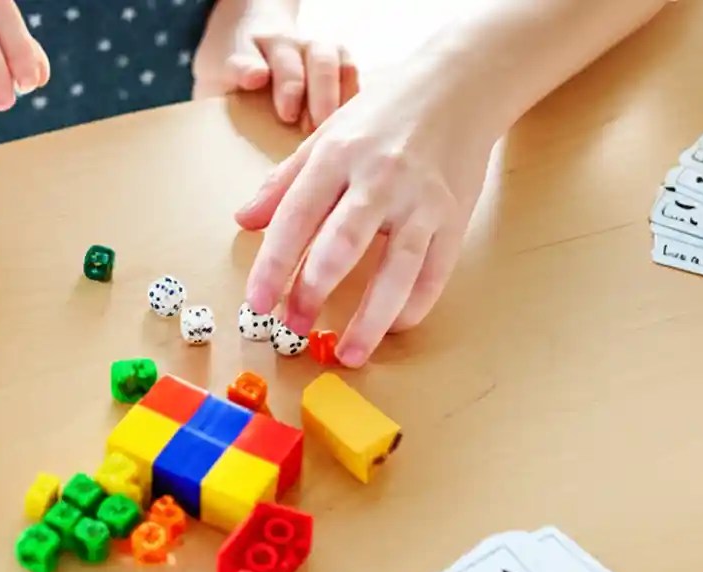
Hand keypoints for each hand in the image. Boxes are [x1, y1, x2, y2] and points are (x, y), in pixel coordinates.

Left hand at [193, 0, 357, 128]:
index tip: (254, 80)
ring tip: (325, 128)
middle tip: (297, 122)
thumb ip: (218, 100)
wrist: (253, 41)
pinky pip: (350, 71)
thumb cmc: (230, 76)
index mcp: (242, 50)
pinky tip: (352, 126)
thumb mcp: (214, 84)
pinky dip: (353, 96)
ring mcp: (312, 48)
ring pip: (328, 59)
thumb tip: (226, 128)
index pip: (243, 58)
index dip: (248, 68)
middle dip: (295, 87)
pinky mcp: (337, 60)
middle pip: (292, 58)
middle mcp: (281, 44)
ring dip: (329, 93)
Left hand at [234, 63, 496, 367]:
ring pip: (395, 269)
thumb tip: (244, 220)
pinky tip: (393, 327)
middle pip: (341, 246)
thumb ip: (284, 182)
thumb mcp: (325, 135)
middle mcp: (378, 178)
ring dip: (371, 319)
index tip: (257, 303)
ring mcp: (420, 200)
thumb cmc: (384, 113)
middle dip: (313, 293)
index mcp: (336, 156)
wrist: (459, 86)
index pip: (296, 219)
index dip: (273, 266)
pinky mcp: (453, 216)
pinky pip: (434, 272)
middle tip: (295, 330)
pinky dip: (414, 305)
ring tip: (349, 354)